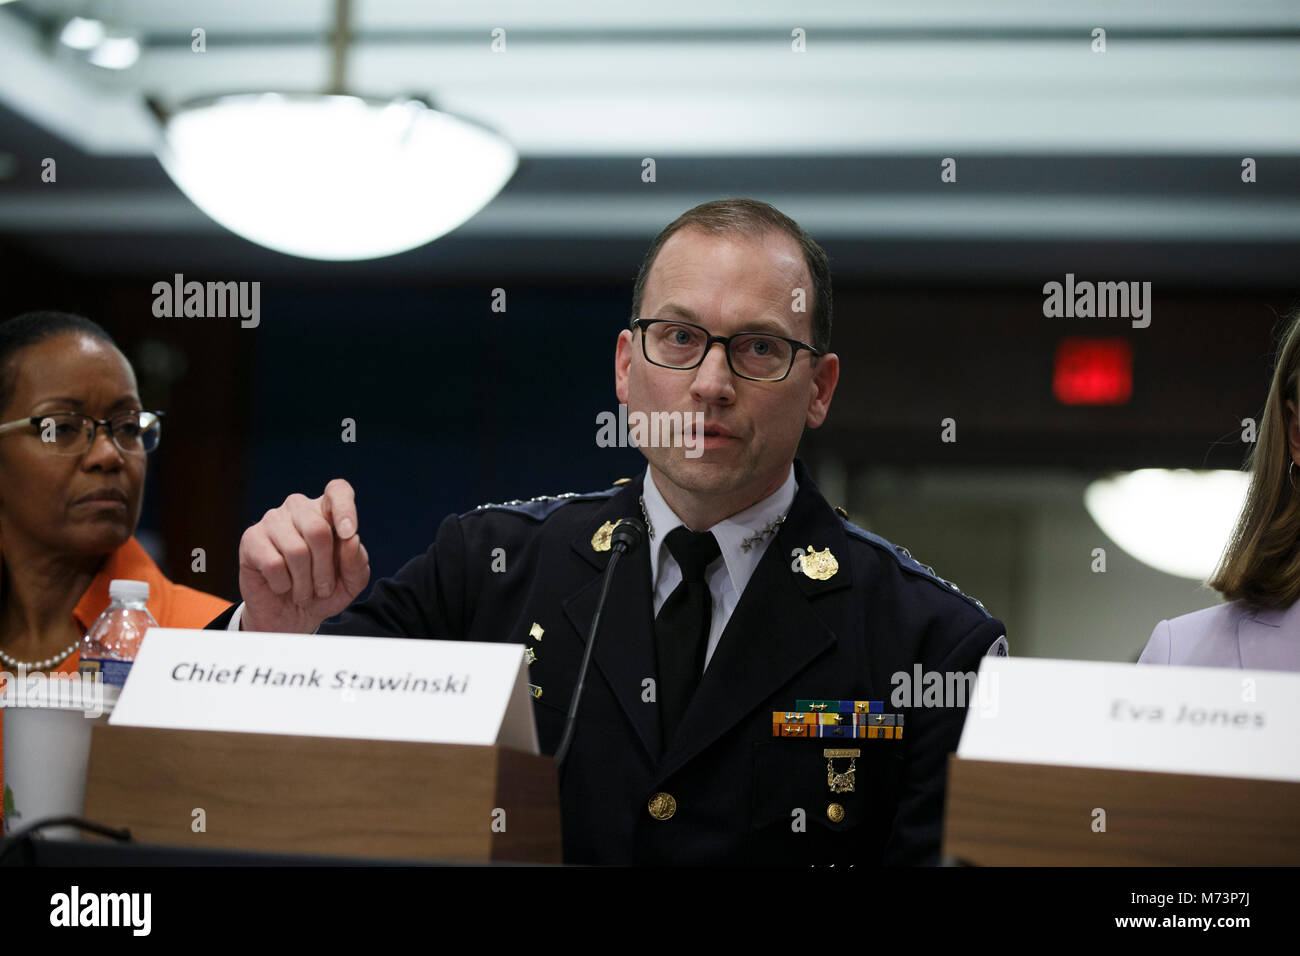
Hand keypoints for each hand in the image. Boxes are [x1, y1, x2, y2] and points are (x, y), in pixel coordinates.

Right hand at [237, 478, 369, 632]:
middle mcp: (299, 508)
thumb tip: (351, 539)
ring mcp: (273, 519)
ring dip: (305, 582)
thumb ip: (357, 561)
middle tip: (323, 589)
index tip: (348, 533)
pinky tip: (282, 586)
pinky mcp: (252, 538)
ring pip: (296, 550)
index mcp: (327, 510)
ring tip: (304, 593)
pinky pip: (273, 564)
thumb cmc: (324, 591)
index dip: (345, 509)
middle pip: (318, 530)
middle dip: (325, 569)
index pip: (338, 490)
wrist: (290, 616)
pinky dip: (283, 585)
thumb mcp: (351, 582)